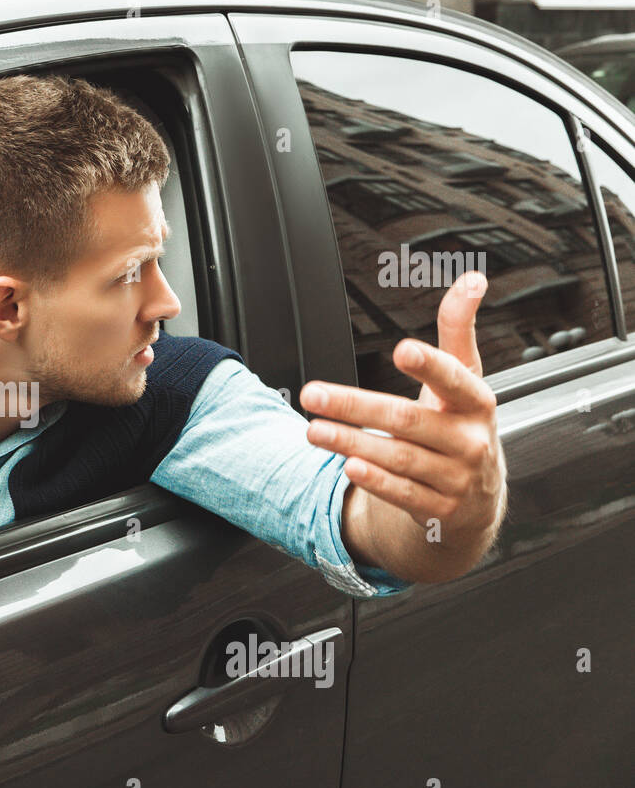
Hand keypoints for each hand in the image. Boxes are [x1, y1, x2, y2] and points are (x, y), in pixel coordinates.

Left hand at [299, 270, 506, 535]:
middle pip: (407, 420)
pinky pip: (403, 493)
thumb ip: (458, 330)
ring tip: (314, 430)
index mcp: (475, 403)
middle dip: (355, 406)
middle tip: (312, 394)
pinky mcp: (439, 510)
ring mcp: (455, 478)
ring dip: (352, 442)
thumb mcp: (465, 380)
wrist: (476, 500)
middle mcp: (469, 441)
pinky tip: (349, 465)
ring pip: (399, 458)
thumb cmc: (460, 426)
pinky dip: (376, 481)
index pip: (455, 380)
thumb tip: (471, 278)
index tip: (401, 348)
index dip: (430, 365)